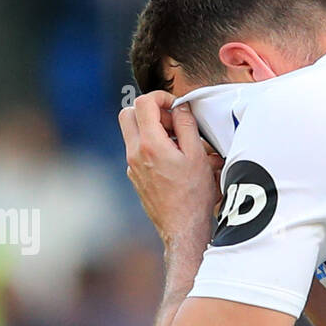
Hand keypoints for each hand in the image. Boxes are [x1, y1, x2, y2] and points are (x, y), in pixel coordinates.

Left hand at [119, 92, 223, 243]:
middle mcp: (135, 153)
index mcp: (150, 144)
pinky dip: (152, 146)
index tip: (176, 106)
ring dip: (151, 129)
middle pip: (128, 113)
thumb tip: (180, 107)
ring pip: (132, 133)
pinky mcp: (135, 177)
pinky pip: (138, 151)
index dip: (161, 97)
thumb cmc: (193, 196)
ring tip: (176, 143)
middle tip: (170, 121)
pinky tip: (173, 161)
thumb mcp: (198, 156)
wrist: (182, 228)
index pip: (144, 103)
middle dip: (149, 110)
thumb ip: (187, 126)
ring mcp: (132, 166)